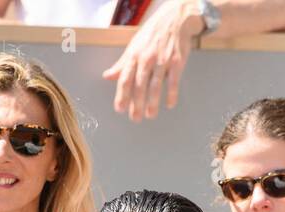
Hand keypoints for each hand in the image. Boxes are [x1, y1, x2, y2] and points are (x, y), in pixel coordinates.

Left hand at [102, 0, 203, 122]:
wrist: (174, 20)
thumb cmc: (153, 35)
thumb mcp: (134, 47)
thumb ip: (122, 64)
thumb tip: (108, 76)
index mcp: (134, 56)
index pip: (125, 79)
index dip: (122, 95)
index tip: (120, 109)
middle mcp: (146, 59)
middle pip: (139, 85)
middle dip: (136, 103)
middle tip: (135, 118)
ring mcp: (162, 61)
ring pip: (155, 85)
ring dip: (152, 102)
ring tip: (150, 116)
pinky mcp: (177, 62)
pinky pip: (173, 81)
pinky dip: (171, 94)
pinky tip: (169, 105)